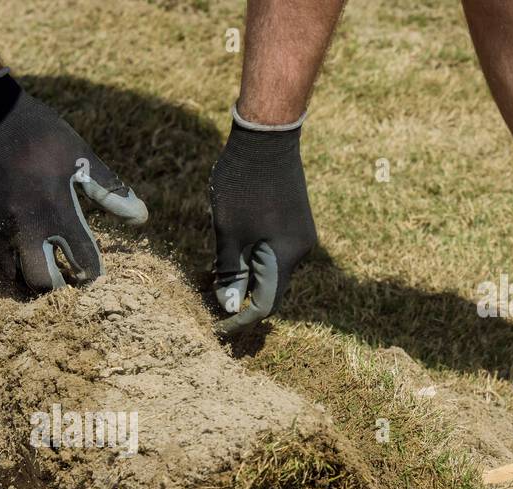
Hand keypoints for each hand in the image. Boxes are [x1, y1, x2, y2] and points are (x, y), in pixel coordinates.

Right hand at [0, 72, 147, 290]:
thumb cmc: (39, 133)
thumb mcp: (79, 155)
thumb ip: (109, 190)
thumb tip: (142, 217)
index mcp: (57, 210)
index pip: (82, 262)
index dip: (92, 273)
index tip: (93, 272)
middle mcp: (25, 226)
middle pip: (43, 282)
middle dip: (58, 285)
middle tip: (66, 276)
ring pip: (14, 278)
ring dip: (30, 277)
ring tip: (42, 265)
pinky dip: (10, 263)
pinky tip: (20, 251)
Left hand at [209, 110, 316, 337]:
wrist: (266, 135)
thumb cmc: (243, 183)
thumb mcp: (229, 231)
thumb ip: (230, 270)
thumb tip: (229, 305)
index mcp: (287, 255)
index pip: (266, 304)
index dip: (241, 319)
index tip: (218, 328)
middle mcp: (301, 250)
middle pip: (271, 290)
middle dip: (242, 302)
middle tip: (211, 307)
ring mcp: (300, 234)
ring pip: (271, 271)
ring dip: (246, 280)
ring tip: (214, 282)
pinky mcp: (294, 221)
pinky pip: (273, 253)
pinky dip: (253, 261)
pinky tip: (230, 258)